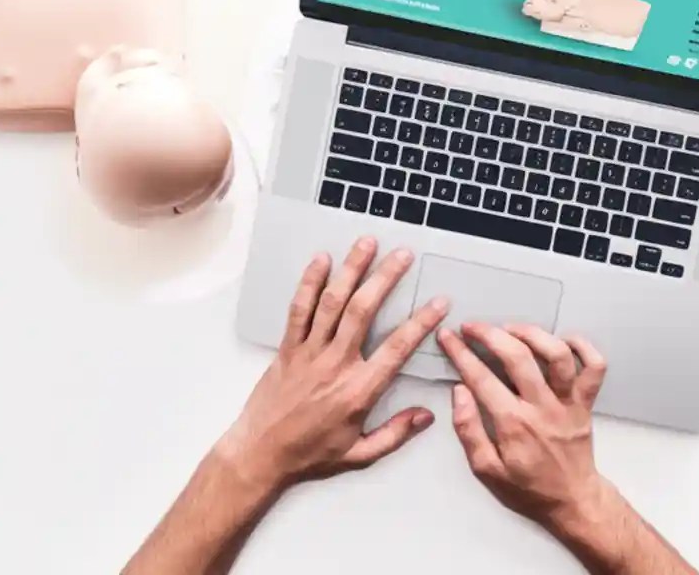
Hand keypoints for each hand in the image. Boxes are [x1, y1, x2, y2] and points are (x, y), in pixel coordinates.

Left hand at [215, 237, 449, 489]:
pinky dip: (309, 282)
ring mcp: (309, 353)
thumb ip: (396, 433)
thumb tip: (427, 415)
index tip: (438, 303)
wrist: (259, 454)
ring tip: (366, 244)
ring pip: (333, 302)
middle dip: (385, 278)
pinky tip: (321, 261)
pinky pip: (299, 309)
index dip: (421, 322)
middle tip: (403, 255)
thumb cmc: (309, 455)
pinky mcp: (287, 349)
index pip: (397, 348)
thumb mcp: (360, 454)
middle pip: (364, 310)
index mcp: (359, 390)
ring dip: (351, 269)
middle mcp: (335, 365)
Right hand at [437, 323, 611, 530]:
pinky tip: (563, 338)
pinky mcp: (586, 403)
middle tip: (472, 327)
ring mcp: (567, 403)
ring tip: (511, 328)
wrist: (571, 500)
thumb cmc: (527, 488)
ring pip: (557, 356)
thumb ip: (468, 430)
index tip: (449, 338)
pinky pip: (594, 368)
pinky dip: (583, 347)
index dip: (461, 353)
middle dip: (490, 334)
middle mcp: (541, 408)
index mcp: (513, 424)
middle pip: (517, 357)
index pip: (481, 378)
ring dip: (532, 334)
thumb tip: (459, 391)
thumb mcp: (486, 470)